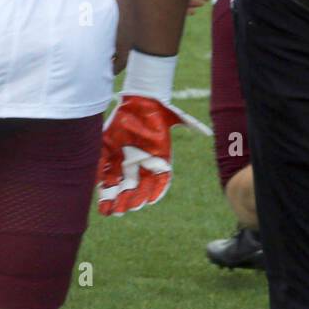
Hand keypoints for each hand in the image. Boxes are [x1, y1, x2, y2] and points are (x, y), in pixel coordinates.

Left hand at [97, 94, 211, 215]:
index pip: (158, 179)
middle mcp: (140, 161)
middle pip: (136, 186)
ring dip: (114, 198)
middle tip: (124, 210)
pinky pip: (103, 172)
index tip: (149, 201)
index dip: (154, 192)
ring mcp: (123, 159)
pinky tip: (101, 198)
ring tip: (109, 212)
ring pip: (118, 184)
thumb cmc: (158, 108)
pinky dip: (102, 185)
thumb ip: (190, 123)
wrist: (139, 97)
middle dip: (130, 199)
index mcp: (157, 157)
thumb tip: (207, 132)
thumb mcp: (175, 116)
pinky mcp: (108, 153)